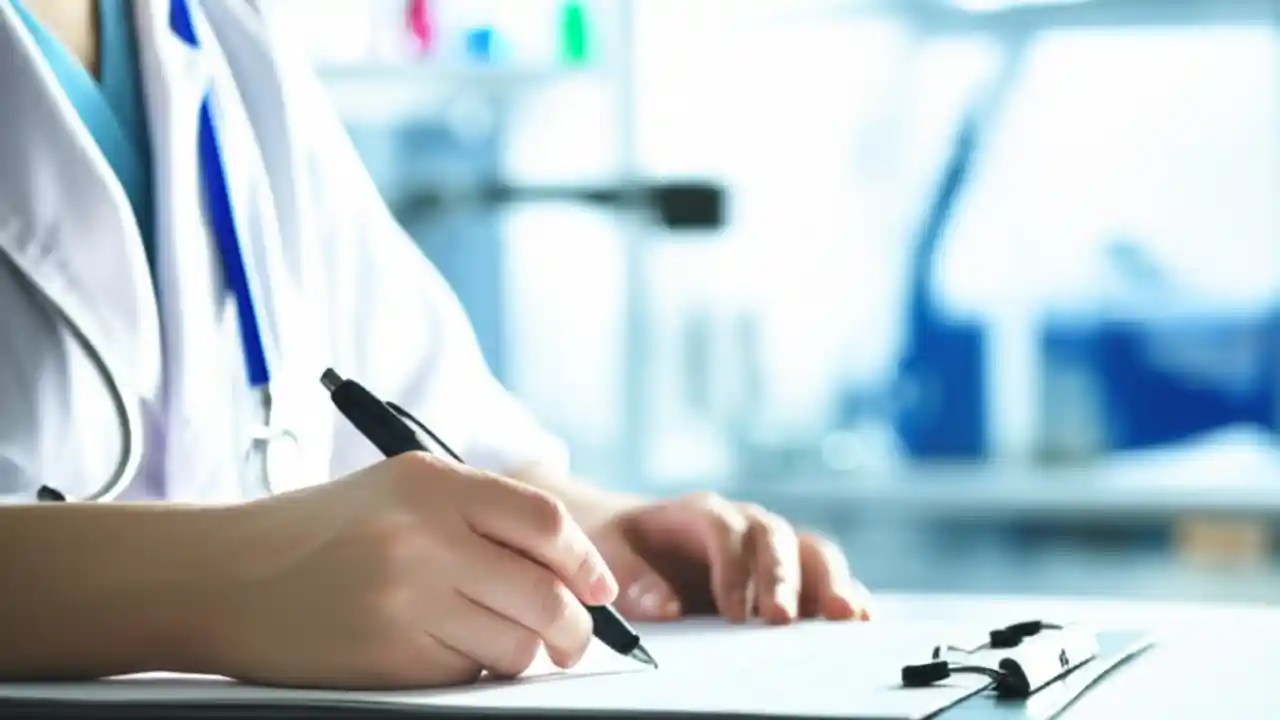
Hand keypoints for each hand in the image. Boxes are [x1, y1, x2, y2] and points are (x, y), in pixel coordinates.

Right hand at [199, 453, 616, 687]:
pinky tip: (440, 648)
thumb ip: (485, 513)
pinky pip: (466, 675)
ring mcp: (405, 601)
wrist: (225, 576)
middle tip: (576, 638)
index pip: (545, 524)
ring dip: (524, 653)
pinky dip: (471, 670)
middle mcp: (423, 538)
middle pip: (545, 595)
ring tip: (499, 640)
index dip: (587, 562)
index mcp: (433, 483)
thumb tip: (575, 569)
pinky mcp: (388, 659)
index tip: (601, 588)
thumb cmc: (323, 530)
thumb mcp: (403, 488)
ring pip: (515, 646)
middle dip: (576, 628)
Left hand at [587, 492, 870, 623]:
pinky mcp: (790, 571)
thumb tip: (667, 607)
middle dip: (783, 577)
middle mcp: (745, 523)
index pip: (725, 530)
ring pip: (811, 551)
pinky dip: (845, 592)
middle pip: (775, 537)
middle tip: (781, 619)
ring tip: (842, 616)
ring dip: (829, 582)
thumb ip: (633, 578)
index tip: (731, 613)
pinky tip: (860, 618)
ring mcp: (772, 546)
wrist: (633, 534)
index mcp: (700, 513)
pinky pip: (825, 576)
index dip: (732, 569)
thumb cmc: (622, 543)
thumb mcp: (608, 550)